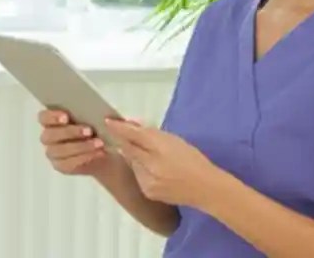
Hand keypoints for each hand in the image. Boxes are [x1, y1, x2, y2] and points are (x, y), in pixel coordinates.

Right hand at [38, 109, 113, 176]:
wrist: (108, 153)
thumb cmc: (102, 131)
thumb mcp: (107, 123)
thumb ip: (110, 121)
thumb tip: (107, 119)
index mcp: (55, 119)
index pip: (44, 117)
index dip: (51, 117)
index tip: (66, 117)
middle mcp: (50, 136)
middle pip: (49, 135)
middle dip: (69, 132)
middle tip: (89, 131)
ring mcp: (54, 153)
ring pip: (58, 151)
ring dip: (79, 146)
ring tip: (98, 144)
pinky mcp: (62, 166)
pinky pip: (66, 164)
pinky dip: (82, 158)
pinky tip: (96, 153)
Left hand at [105, 118, 222, 207]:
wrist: (205, 188)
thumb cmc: (193, 160)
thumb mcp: (174, 140)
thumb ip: (151, 133)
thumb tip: (132, 126)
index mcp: (161, 147)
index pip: (134, 135)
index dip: (120, 128)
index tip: (108, 121)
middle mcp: (152, 165)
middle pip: (129, 149)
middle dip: (125, 141)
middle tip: (123, 133)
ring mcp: (148, 180)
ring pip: (132, 162)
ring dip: (134, 156)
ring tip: (151, 156)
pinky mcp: (147, 191)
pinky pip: (138, 175)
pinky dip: (140, 169)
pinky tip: (153, 169)